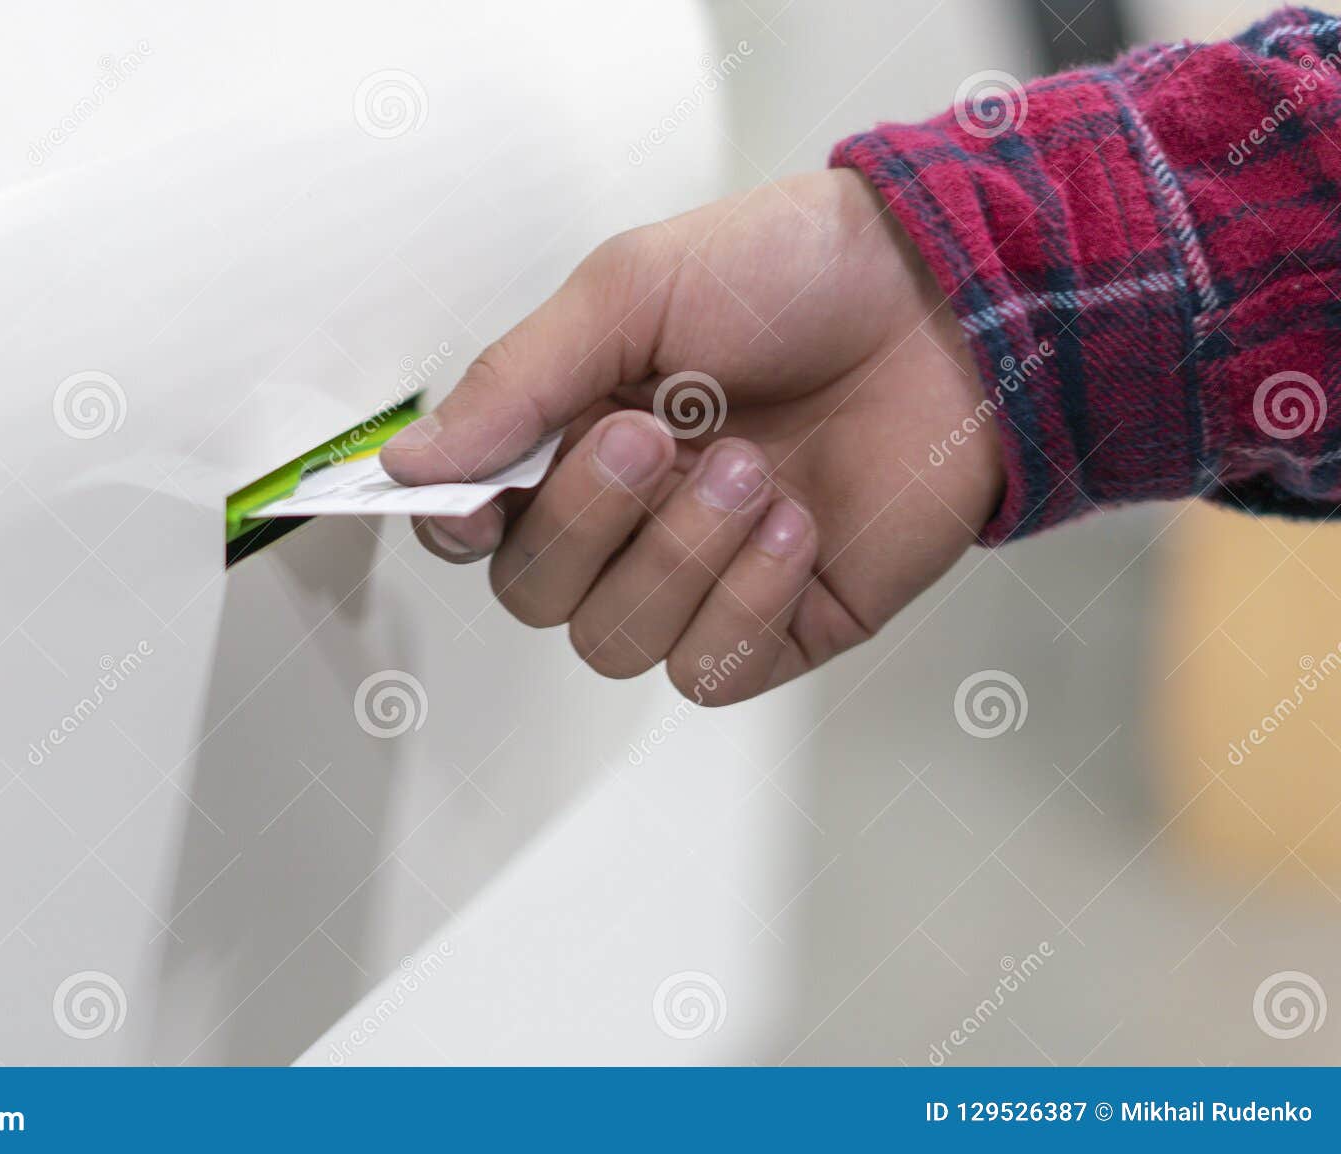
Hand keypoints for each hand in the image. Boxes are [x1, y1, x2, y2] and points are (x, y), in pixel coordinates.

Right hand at [381, 170, 1002, 704]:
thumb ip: (517, 382)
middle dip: (586, 522)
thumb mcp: (634, 291)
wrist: (955, 301)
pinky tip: (795, 528)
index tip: (477, 497)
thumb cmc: (798, 275)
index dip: (459, 521)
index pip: (474, 521)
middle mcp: (628, 517)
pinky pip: (710, 670)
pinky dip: (743, 605)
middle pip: (535, 594)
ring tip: (756, 472)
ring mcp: (701, 576)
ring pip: (615, 644)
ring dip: (677, 558)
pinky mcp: (779, 625)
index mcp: (574, 433)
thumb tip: (406, 462)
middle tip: (654, 437)